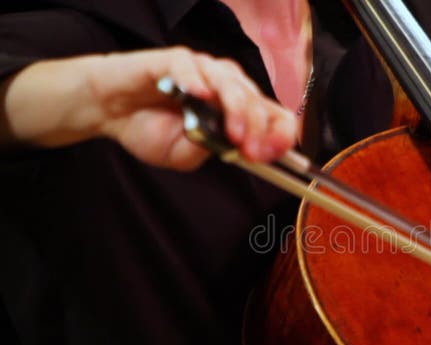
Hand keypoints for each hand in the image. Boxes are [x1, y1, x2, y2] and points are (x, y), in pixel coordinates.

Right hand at [2, 47, 296, 170]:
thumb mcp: (184, 155)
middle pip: (257, 101)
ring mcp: (202, 71)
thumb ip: (209, 151)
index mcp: (237, 110)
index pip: (274, 116)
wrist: (109, 111)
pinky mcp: (173, 60)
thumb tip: (233, 147)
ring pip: (230, 81)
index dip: (279, 134)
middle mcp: (227, 87)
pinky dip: (195, 80)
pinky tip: (196, 96)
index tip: (271, 154)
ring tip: (231, 133)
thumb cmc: (149, 129)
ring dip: (236, 108)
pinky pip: (188, 65)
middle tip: (248, 151)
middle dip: (257, 128)